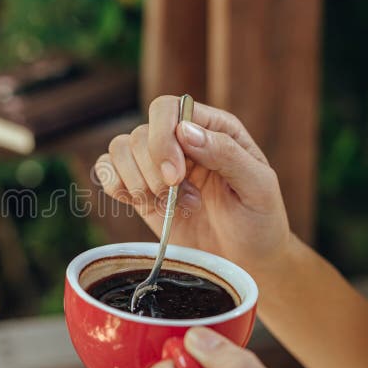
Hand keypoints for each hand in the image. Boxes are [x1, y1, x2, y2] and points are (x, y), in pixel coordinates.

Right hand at [94, 95, 290, 272]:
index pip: (167, 109)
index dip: (162, 139)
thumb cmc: (259, 220)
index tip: (175, 177)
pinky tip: (145, 205)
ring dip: (137, 183)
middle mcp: (181, 139)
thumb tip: (185, 130)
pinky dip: (117, 187)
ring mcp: (157, 164)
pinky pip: (107, 171)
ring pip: (119, 149)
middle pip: (139, 133)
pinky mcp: (140, 188)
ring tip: (169, 207)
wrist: (247, 259)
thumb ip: (226, 154)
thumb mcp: (258, 186)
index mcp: (212, 127)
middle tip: (181, 199)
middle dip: (152, 172)